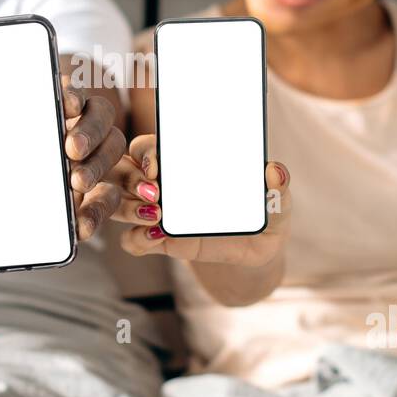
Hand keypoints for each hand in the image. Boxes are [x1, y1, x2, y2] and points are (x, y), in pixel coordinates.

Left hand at [0, 75, 126, 242]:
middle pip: (98, 115)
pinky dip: (98, 211)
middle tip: (69, 148)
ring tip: (75, 181)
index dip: (69, 90)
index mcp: (36, 115)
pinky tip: (79, 225)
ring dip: (100, 164)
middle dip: (89, 129)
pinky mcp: (94, 197)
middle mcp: (69, 131)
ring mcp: (87, 162)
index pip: (62, 91)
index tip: (63, 98)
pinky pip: (109, 198)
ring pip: (113, 148)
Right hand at [109, 133, 289, 267]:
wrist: (257, 249)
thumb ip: (277, 186)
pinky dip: (137, 239)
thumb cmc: (262, 213)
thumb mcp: (275, 200)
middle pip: (123, 170)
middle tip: (156, 193)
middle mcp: (164, 183)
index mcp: (184, 162)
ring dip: (130, 209)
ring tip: (158, 217)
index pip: (149, 147)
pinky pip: (132, 240)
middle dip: (131, 179)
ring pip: (119, 203)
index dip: (146, 152)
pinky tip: (159, 238)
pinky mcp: (160, 242)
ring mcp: (157, 212)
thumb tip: (276, 171)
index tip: (157, 166)